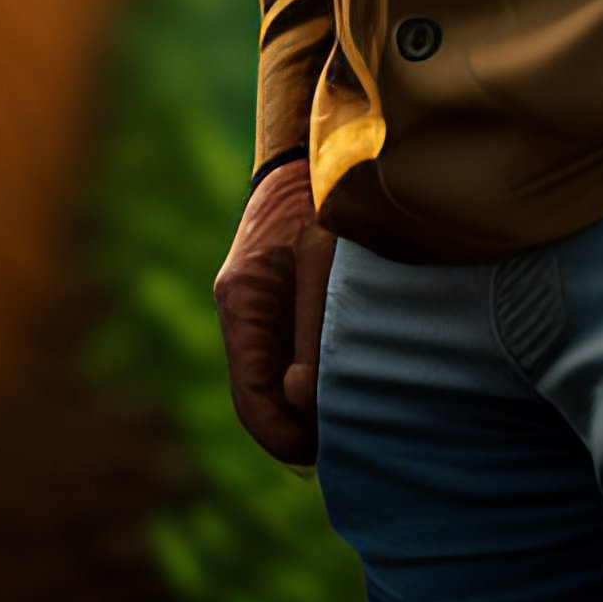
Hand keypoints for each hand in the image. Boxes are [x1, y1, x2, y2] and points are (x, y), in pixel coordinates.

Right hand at [214, 158, 336, 463]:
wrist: (324, 147)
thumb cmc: (325, 198)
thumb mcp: (322, 259)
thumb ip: (314, 330)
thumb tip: (303, 400)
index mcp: (242, 301)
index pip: (252, 399)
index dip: (287, 437)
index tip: (329, 454)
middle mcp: (244, 310)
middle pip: (264, 399)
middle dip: (303, 428)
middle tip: (353, 442)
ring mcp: (261, 308)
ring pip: (279, 383)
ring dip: (313, 405)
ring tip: (360, 417)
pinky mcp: (283, 301)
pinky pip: (293, 357)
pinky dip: (318, 378)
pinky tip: (354, 382)